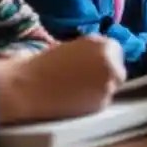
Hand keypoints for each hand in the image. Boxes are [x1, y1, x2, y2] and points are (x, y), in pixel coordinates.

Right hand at [0, 37, 124, 125]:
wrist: (27, 86)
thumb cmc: (42, 64)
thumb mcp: (71, 47)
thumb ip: (91, 52)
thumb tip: (101, 60)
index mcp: (102, 44)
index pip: (116, 52)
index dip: (104, 60)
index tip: (91, 66)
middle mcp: (111, 62)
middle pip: (118, 71)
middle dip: (106, 75)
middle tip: (84, 80)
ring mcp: (109, 84)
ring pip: (112, 88)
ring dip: (100, 89)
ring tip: (76, 89)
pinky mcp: (102, 103)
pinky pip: (102, 101)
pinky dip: (92, 102)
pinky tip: (74, 99)